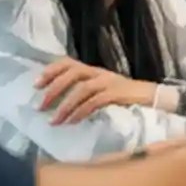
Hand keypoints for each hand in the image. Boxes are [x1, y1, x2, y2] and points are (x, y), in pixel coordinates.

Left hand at [36, 58, 155, 124]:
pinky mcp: (117, 93)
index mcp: (93, 70)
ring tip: (54, 121)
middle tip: (40, 106)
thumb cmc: (124, 96)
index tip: (36, 85)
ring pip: (82, 89)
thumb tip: (58, 102)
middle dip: (53, 90)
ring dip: (65, 106)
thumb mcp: (102, 89)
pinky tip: (72, 122)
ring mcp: (109, 82)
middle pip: (72, 74)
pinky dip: (81, 112)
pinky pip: (95, 102)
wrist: (150, 97)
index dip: (51, 71)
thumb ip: (85, 91)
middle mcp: (99, 72)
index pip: (68, 63)